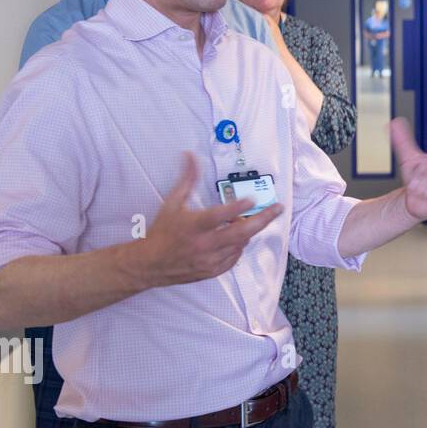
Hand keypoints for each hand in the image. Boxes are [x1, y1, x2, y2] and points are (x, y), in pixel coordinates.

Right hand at [136, 151, 283, 287]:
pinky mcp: (211, 271)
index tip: (252, 199)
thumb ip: (187, 179)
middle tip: (277, 209)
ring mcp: (209, 259)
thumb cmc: (162, 231)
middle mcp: (203, 244)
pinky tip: (235, 238)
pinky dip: (238, 246)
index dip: (237, 207)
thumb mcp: (172, 202)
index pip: (220, 215)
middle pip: (241, 232)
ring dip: (248, 231)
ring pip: (241, 244)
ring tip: (247, 220)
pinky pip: (234, 258)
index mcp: (193, 225)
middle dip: (263, 219)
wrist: (149, 263)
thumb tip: (190, 156)